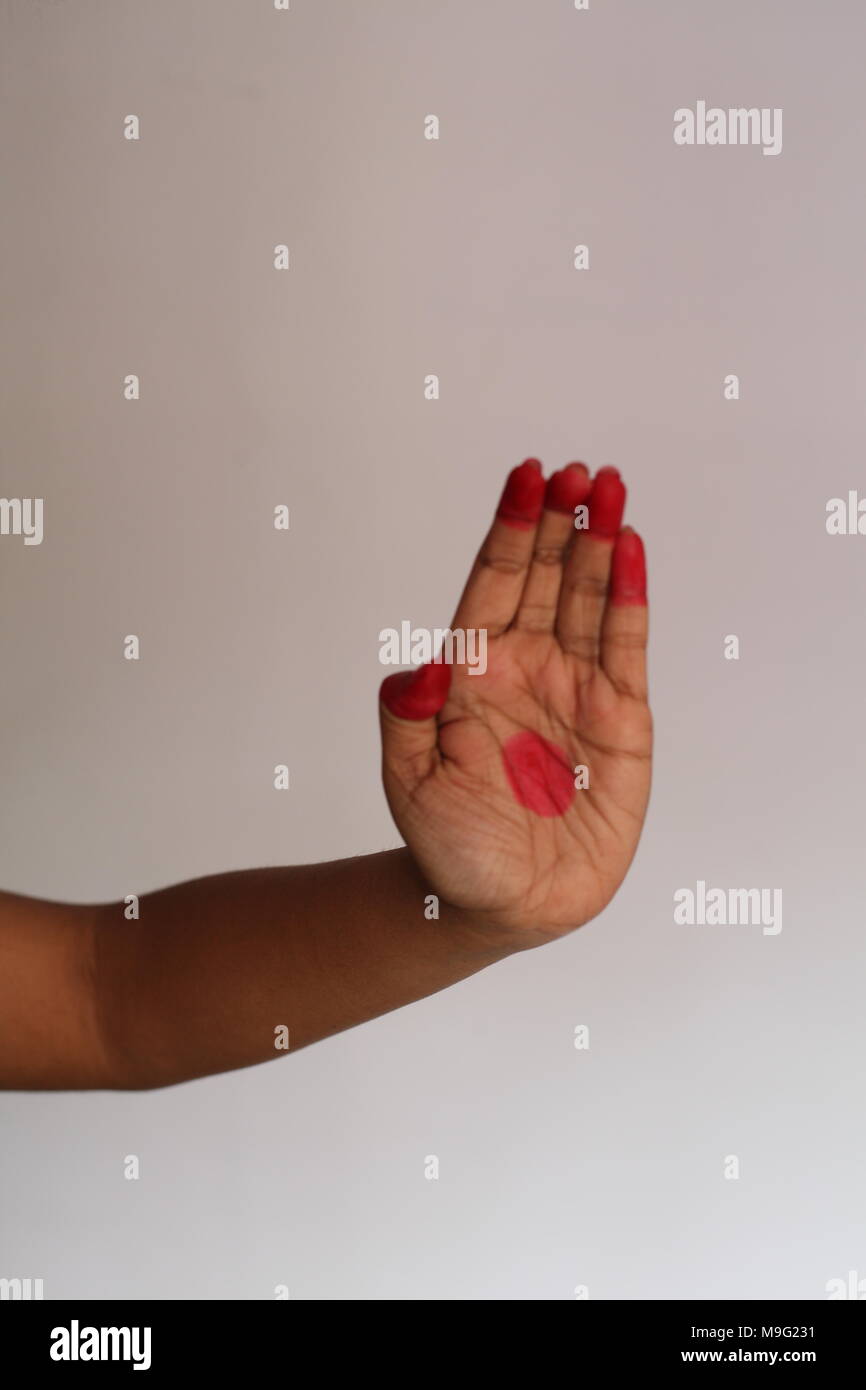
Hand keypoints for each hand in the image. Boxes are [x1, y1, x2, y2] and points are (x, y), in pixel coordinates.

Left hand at [379, 459, 651, 948]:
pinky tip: (633, 552)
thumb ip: (406, 721)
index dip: (511, 529)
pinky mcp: (620, 719)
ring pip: (588, 598)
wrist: (502, 904)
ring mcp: (574, 688)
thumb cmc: (448, 844)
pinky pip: (626, 647)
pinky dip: (630, 598)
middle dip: (560, 521)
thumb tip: (416, 669)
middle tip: (576, 471)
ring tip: (610, 488)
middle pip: (545, 576)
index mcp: (472, 669)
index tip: (526, 477)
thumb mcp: (409, 782)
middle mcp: (525, 665)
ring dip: (600, 543)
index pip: (494, 582)